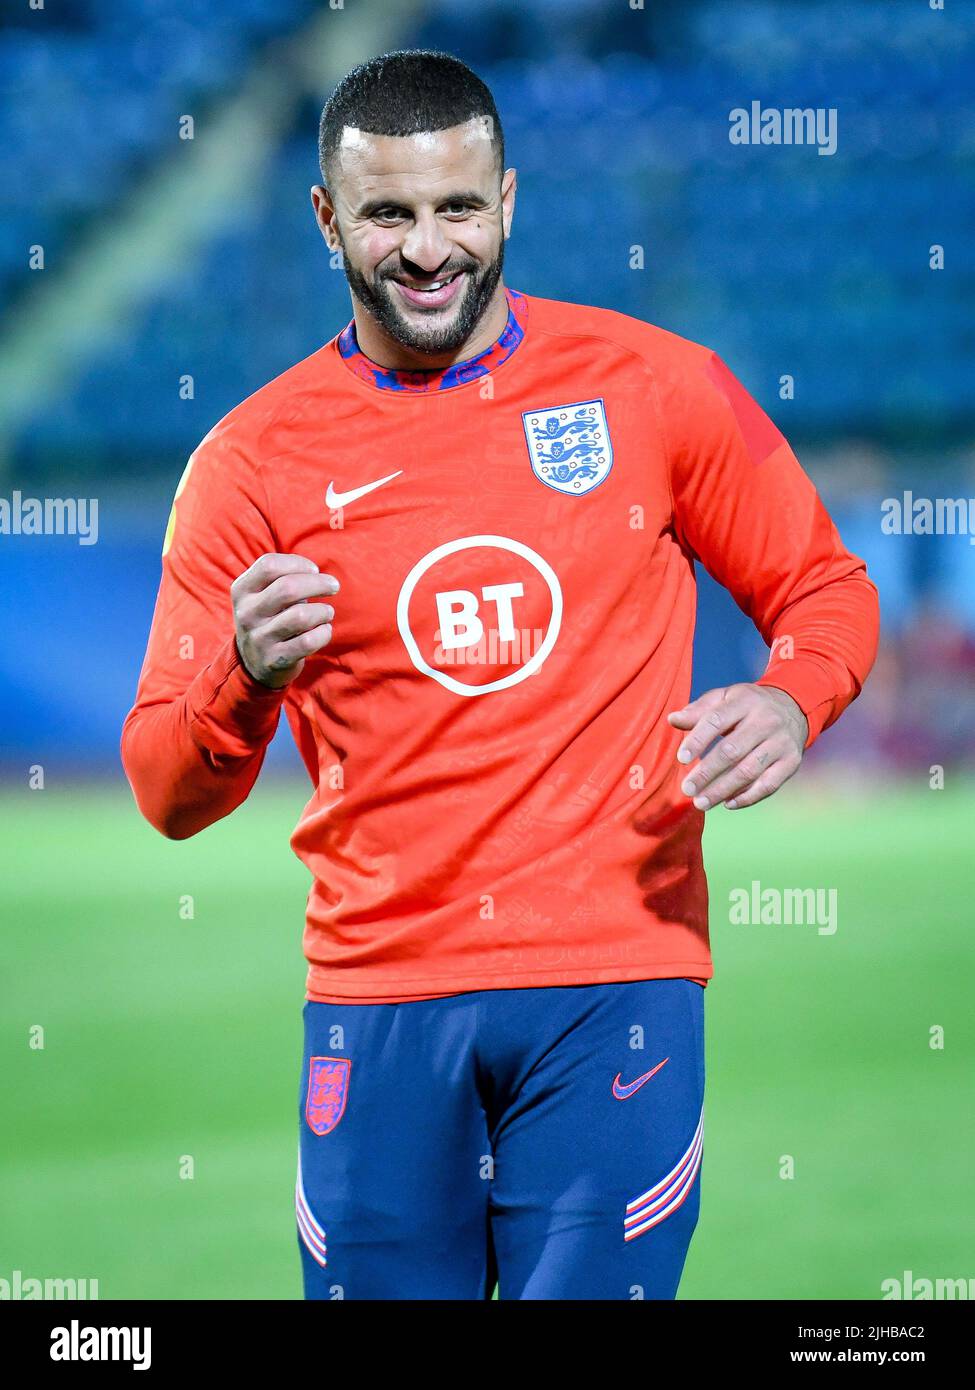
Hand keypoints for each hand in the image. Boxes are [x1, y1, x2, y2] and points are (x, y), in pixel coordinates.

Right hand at [231, 553, 338, 688]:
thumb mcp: (264, 595)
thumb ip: (285, 579)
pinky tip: (324, 630)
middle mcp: (247, 613)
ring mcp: (259, 638)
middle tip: (333, 586)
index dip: (298, 563)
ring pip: (301, 616)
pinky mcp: (275, 660)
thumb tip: (318, 576)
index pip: (269, 565)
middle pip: (288, 588)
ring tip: (327, 612)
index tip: (313, 570)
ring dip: (323, 611)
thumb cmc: (269, 618)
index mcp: (242, 590)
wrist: (254, 663)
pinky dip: (323, 633)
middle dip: (319, 583)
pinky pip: (308, 642)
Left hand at [666, 683, 807, 810]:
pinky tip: (727, 804)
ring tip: (701, 803)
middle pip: (732, 751)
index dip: (698, 740)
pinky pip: (769, 785)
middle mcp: (766, 721)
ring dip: (722, 790)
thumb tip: (672, 720)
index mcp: (745, 701)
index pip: (717, 721)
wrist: (793, 708)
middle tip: (687, 789)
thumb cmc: (747, 706)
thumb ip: (699, 710)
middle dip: (707, 773)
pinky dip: (747, 797)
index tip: (681, 759)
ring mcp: (781, 742)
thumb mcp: (724, 698)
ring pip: (749, 771)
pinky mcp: (791, 762)